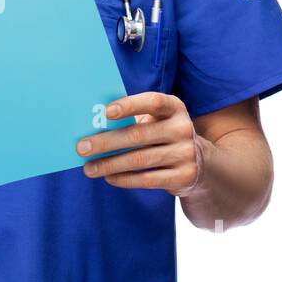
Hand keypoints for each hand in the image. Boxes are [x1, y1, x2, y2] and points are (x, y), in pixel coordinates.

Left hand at [75, 91, 203, 194]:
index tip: (105, 112)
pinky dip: (125, 179)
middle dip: (106, 142)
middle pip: (139, 135)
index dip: (130, 105)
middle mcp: (183, 128)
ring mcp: (186, 153)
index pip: (153, 101)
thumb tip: (92, 125)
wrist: (199, 162)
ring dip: (110, 164)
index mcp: (174, 107)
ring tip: (89, 168)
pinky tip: (109, 177)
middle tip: (82, 147)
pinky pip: (148, 179)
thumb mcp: (155, 120)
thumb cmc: (162, 134)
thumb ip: (132, 118)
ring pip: (140, 159)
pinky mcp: (184, 176)